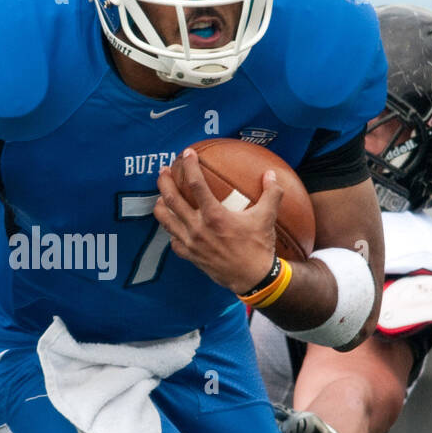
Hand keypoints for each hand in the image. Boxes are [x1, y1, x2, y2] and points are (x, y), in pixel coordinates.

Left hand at [154, 152, 281, 293]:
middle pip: (172, 199)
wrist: (253, 278)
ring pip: (165, 220)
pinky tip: (173, 225)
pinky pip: (173, 241)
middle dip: (164, 182)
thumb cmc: (259, 247)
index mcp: (214, 215)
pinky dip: (171, 231)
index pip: (196, 184)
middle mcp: (198, 228)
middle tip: (162, 170)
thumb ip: (271, 193)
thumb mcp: (267, 217)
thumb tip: (271, 174)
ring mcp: (191, 243)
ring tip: (161, 196)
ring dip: (161, 205)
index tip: (187, 154)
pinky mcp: (190, 256)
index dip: (189, 166)